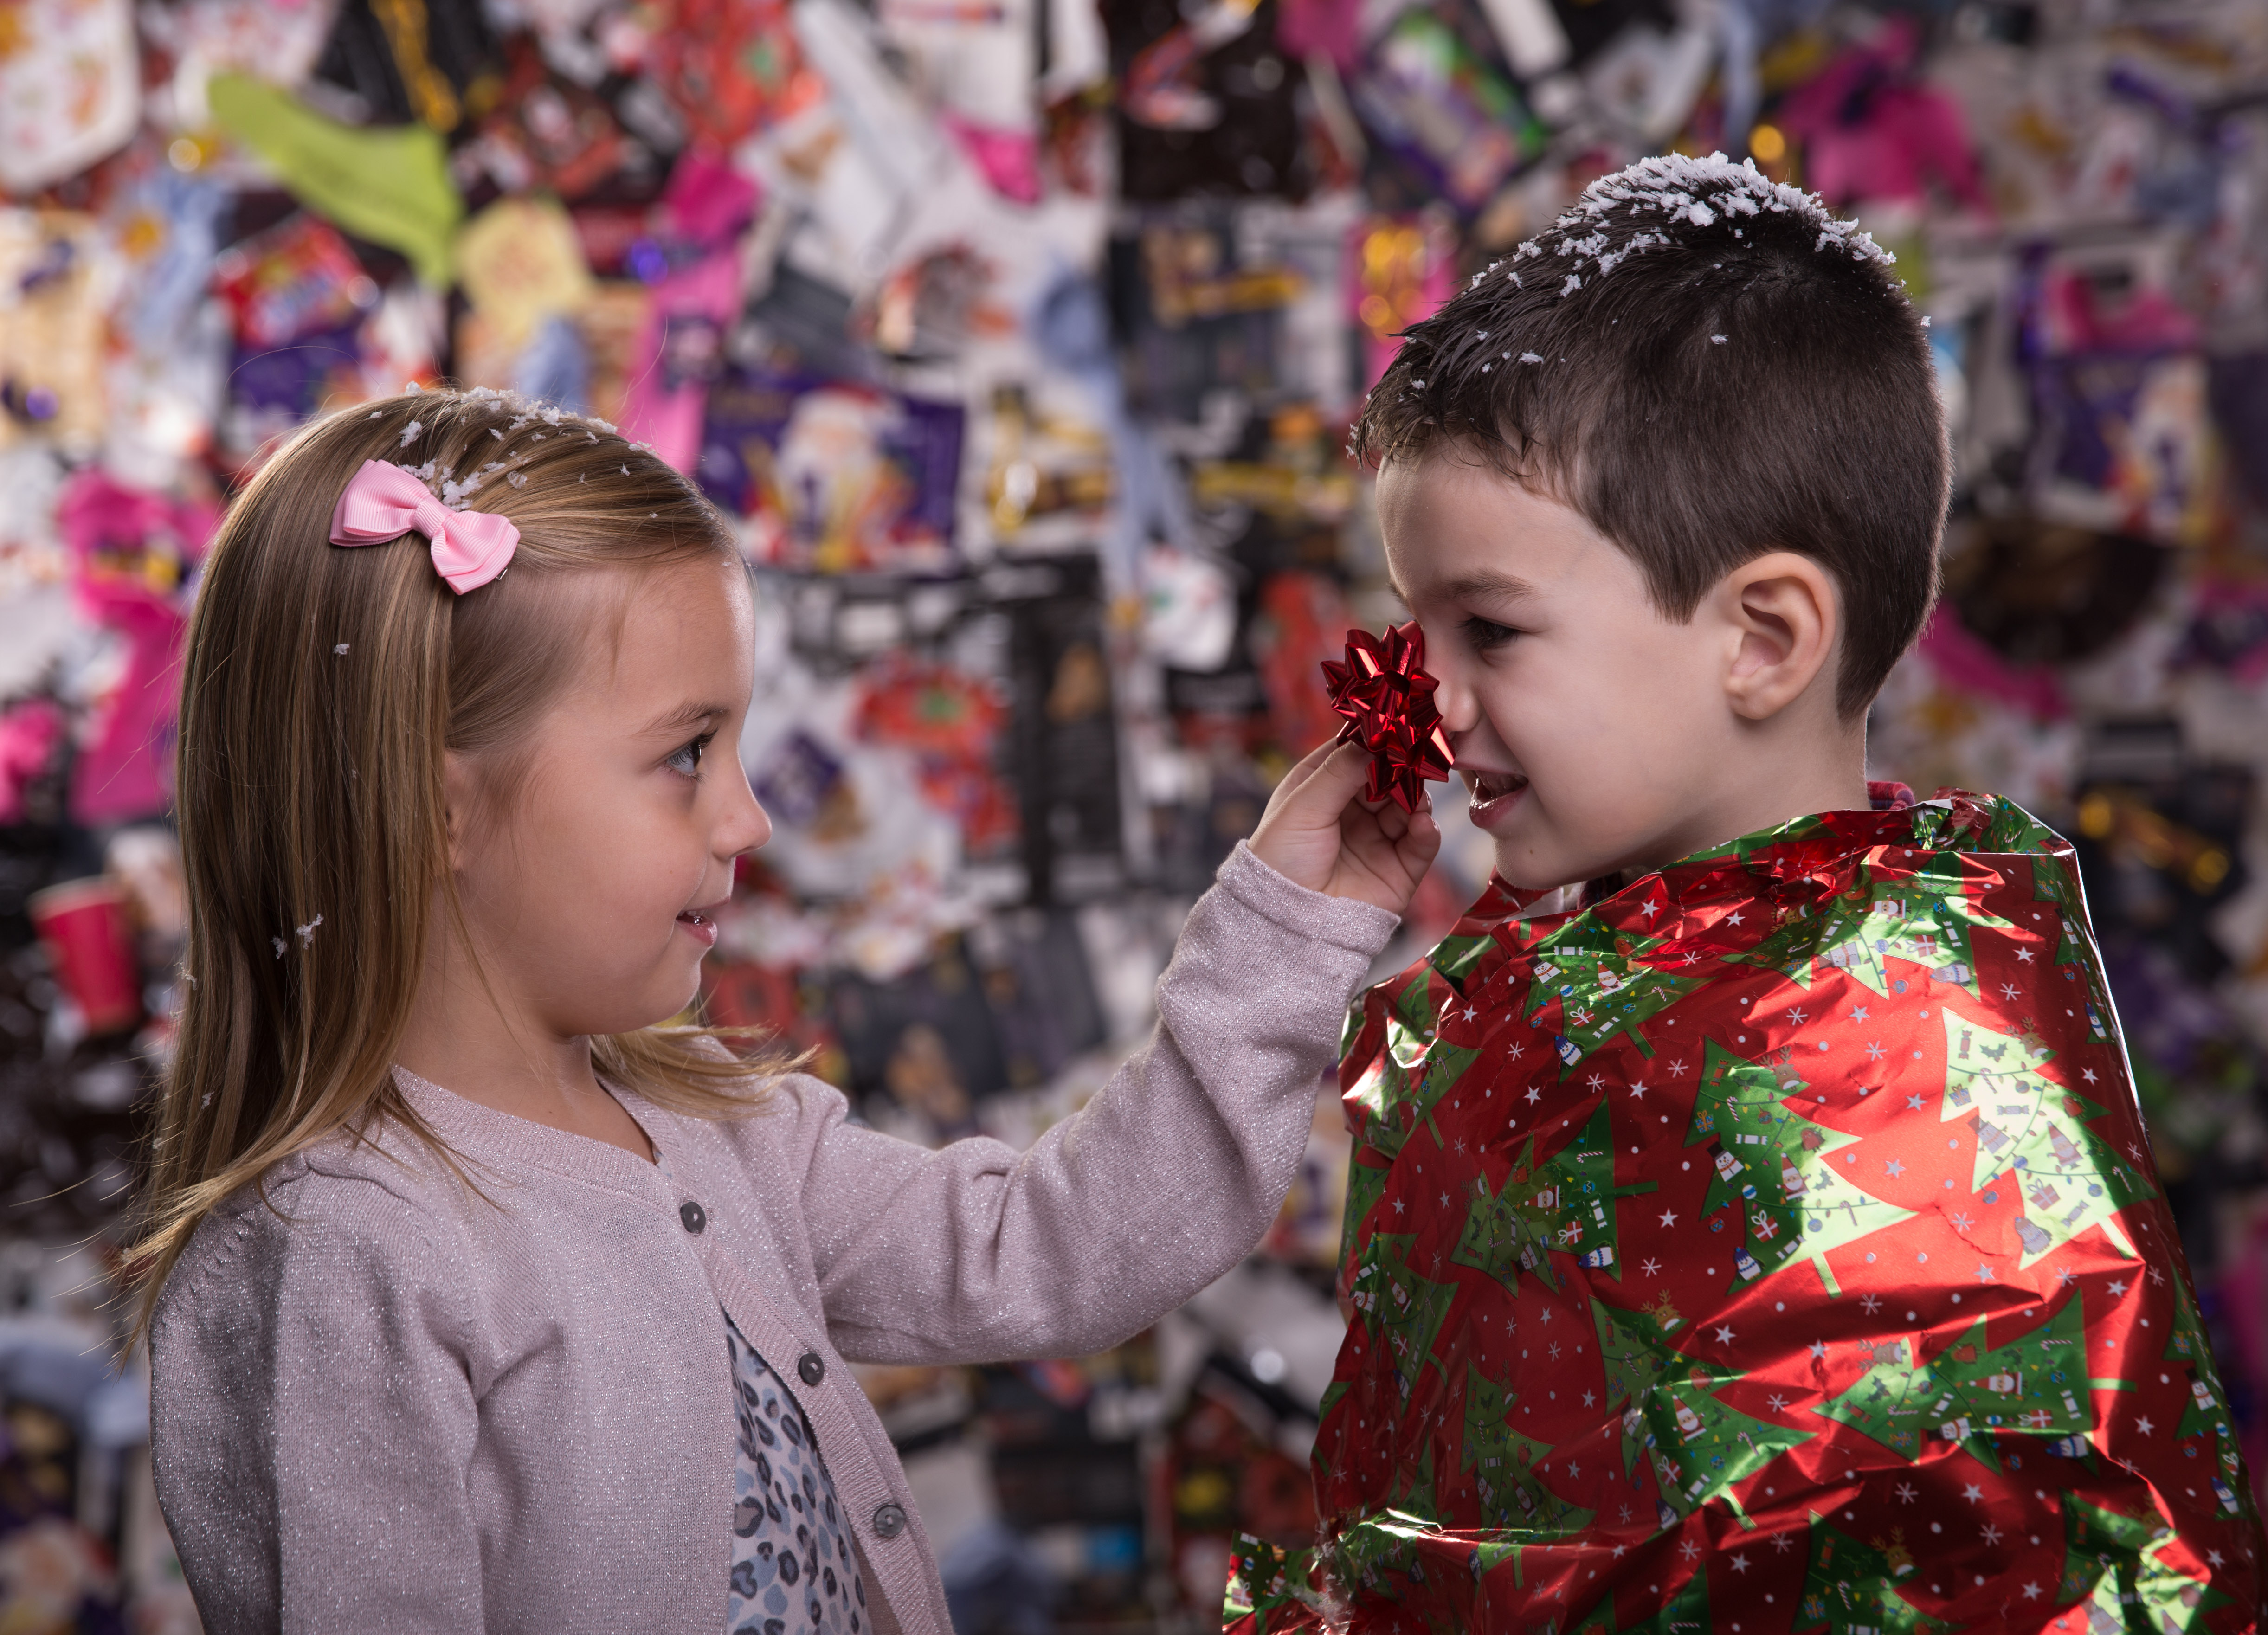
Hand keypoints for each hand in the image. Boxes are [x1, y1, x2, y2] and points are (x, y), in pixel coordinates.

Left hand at [1248, 740, 1440, 915]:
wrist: (1287, 923)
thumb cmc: (1280, 860)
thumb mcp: (1302, 807)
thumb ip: (1338, 772)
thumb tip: (1373, 739)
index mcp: (1321, 788)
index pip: (1354, 753)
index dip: (1375, 740)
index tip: (1395, 728)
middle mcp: (1352, 810)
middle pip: (1389, 776)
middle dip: (1402, 767)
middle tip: (1414, 759)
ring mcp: (1377, 838)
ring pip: (1409, 804)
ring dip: (1415, 797)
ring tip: (1414, 798)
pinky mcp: (1398, 868)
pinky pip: (1422, 842)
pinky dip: (1426, 830)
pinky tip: (1420, 824)